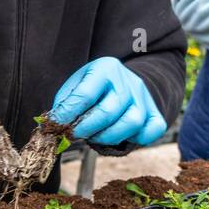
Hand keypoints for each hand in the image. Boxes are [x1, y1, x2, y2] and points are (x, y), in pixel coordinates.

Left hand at [49, 57, 166, 145]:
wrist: (121, 81)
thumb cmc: (93, 86)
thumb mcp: (75, 85)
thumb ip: (64, 104)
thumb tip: (54, 125)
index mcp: (106, 68)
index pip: (85, 95)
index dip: (68, 115)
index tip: (56, 126)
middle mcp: (129, 82)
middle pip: (108, 112)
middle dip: (85, 129)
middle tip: (73, 134)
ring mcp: (144, 98)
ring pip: (131, 124)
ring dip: (107, 137)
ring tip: (93, 136)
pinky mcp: (154, 113)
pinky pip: (151, 131)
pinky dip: (135, 139)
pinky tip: (118, 136)